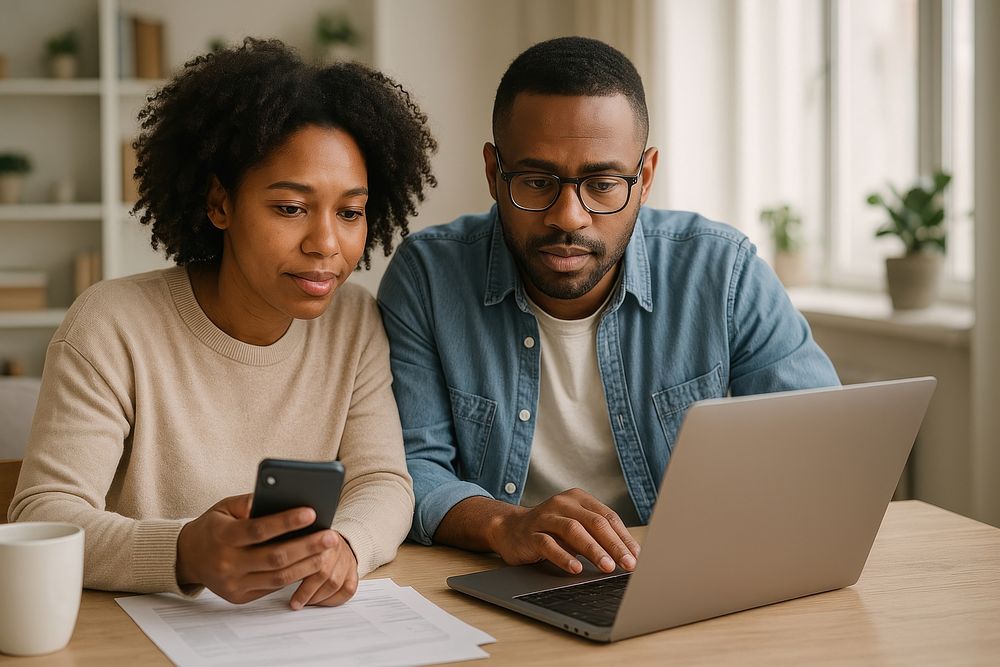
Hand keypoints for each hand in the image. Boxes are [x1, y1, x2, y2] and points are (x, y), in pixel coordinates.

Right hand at [175, 494, 357, 607]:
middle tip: (331, 536)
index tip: (311, 513)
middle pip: (275, 557)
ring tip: (327, 551)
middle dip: (307, 546)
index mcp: (222, 536)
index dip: (286, 522)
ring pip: (278, 577)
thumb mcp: (225, 507)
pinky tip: (311, 563)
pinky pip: (273, 587)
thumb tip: (282, 496)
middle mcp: (227, 563)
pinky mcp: (239, 597)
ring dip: (307, 564)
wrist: (187, 557)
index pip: (259, 530)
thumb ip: (250, 501)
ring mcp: (233, 583)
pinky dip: (295, 575)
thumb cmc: (213, 527)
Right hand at [487, 488, 640, 573]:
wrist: (510, 528)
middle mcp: (563, 503)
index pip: (608, 517)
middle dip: (614, 545)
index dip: (624, 537)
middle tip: (628, 564)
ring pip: (573, 530)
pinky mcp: (530, 533)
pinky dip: (564, 556)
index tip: (636, 557)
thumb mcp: (577, 528)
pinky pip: (548, 544)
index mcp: (579, 499)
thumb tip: (630, 556)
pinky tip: (576, 568)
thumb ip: (598, 536)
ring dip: (593, 550)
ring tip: (607, 567)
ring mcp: (545, 517)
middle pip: (594, 522)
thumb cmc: (551, 531)